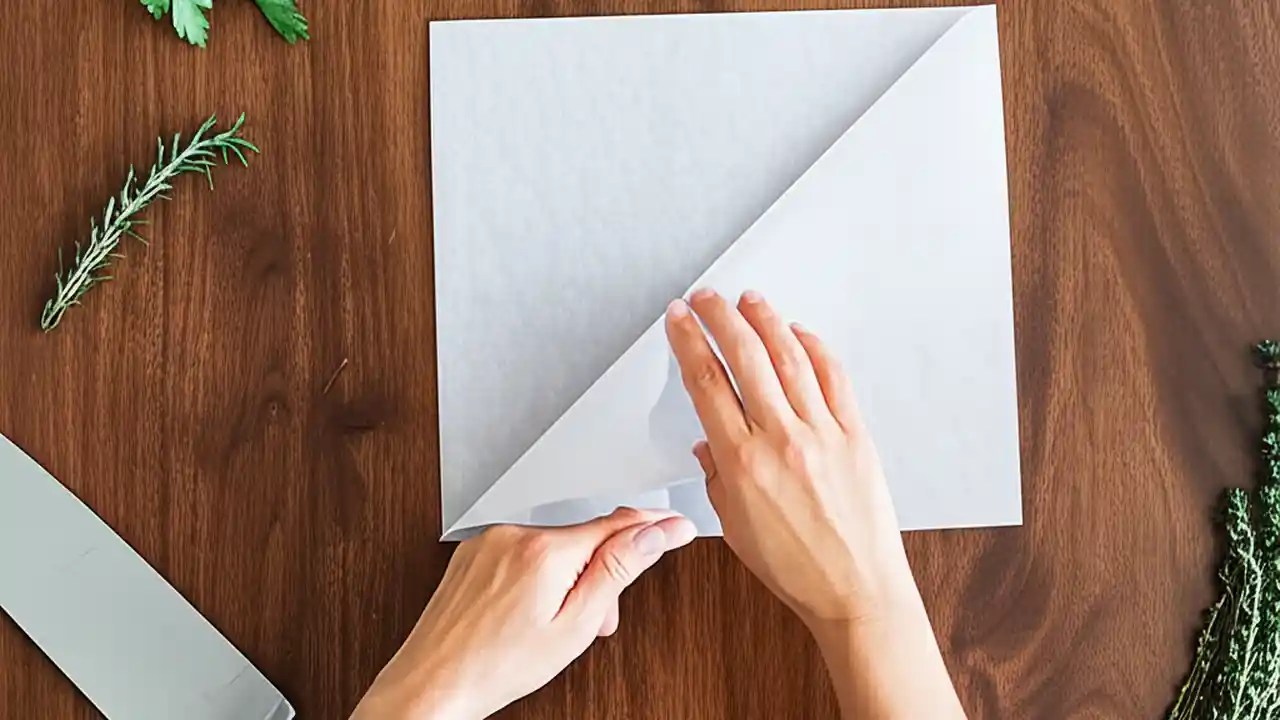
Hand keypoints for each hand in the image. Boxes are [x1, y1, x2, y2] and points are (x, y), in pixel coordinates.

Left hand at [350, 509, 695, 719]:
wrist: (434, 684)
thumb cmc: (497, 665)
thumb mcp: (574, 626)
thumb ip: (617, 571)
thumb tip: (653, 535)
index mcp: (545, 550)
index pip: (617, 524)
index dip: (652, 527)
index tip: (678, 526)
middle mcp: (514, 534)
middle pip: (583, 541)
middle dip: (597, 576)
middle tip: (593, 621)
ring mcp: (489, 540)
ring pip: (551, 548)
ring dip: (565, 578)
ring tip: (549, 624)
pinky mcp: (473, 551)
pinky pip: (520, 552)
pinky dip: (534, 576)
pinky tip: (524, 613)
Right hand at [664, 288, 915, 626]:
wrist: (855, 590)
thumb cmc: (796, 567)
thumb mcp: (734, 526)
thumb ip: (716, 477)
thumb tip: (709, 444)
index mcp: (741, 462)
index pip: (706, 383)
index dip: (688, 342)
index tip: (679, 320)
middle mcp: (781, 439)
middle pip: (744, 356)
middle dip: (719, 317)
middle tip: (706, 298)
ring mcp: (822, 433)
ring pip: (789, 356)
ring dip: (765, 320)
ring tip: (749, 300)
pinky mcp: (856, 435)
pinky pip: (834, 377)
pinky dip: (815, 347)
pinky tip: (799, 334)